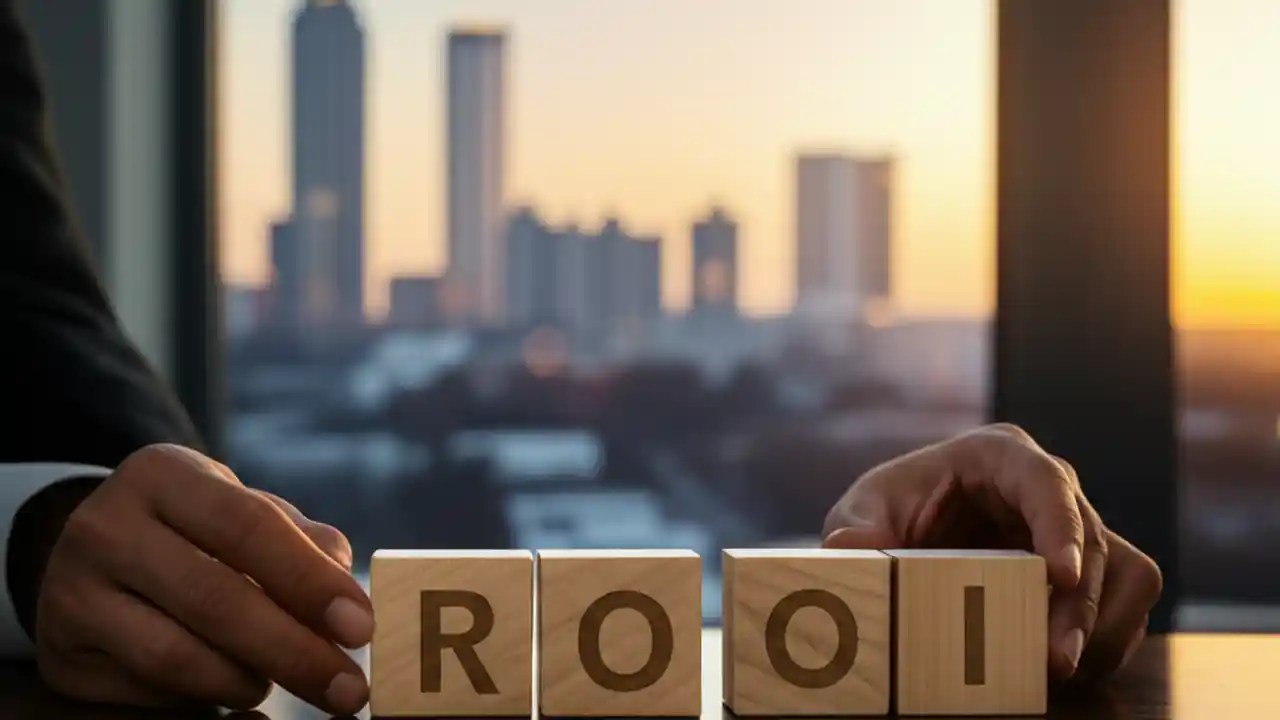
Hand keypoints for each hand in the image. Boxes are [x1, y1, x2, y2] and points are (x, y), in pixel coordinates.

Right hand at [34, 444, 371, 713]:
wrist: (95, 557)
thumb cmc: (196, 532)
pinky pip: (149, 690)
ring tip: (280, 681)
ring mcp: (72, 591)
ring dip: (248, 680)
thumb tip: (343, 574)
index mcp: (162, 474)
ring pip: (177, 657)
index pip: (249, 527)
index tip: (361, 627)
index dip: (310, 582)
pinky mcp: (61, 653)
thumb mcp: (244, 513)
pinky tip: (233, 685)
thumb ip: (301, 540)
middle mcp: (106, 526)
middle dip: (295, 652)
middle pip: (215, 600)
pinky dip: (205, 697)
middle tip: (349, 691)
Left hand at [822, 424, 1161, 682]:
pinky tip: (1061, 668)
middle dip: (1079, 604)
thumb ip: (855, 526)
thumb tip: (850, 546)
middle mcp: (1049, 484)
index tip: (1061, 576)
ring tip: (1057, 670)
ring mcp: (1076, 527)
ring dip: (1101, 627)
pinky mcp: (1090, 567)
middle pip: (1093, 539)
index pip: (1045, 480)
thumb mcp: (863, 511)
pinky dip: (1103, 640)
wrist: (907, 532)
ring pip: (1125, 573)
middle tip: (1056, 659)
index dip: (1060, 526)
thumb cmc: (890, 509)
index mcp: (999, 454)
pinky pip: (1125, 603)